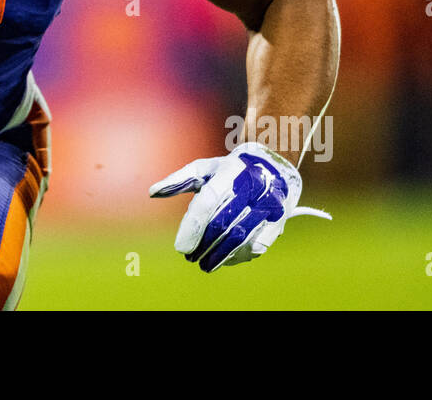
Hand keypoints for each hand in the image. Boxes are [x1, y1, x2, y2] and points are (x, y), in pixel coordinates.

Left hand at [148, 142, 330, 272]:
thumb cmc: (231, 169)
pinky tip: (227, 260)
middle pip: (223, 224)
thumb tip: (152, 192)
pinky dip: (240, 256)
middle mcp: (250, 186)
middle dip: (204, 245)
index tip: (180, 248)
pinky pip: (259, 244)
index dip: (193, 227)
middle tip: (190, 258)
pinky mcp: (279, 218)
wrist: (275, 165)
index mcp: (229, 171)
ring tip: (206, 265)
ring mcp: (267, 203)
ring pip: (241, 238)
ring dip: (221, 256)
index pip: (207, 202)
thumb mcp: (205, 168)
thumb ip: (179, 180)